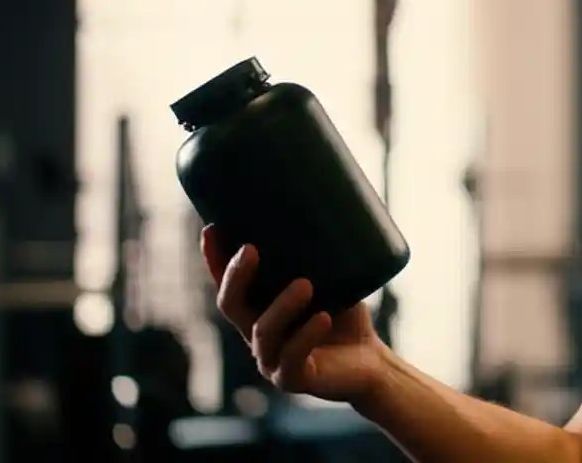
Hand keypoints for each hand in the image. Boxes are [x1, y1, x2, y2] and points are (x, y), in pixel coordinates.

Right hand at [201, 225, 389, 404]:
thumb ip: (319, 256)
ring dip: (282, 305)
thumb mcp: (332, 281)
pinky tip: (322, 317)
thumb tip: (328, 203)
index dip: (215, 259)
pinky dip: (306, 335)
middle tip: (252, 248)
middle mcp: (257, 333)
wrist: (370, 362)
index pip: (228, 283)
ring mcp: (271, 359)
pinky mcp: (292, 379)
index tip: (212, 228)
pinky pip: (292, 358)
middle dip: (236, 276)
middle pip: (231, 305)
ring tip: (306, 284)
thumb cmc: (345, 316)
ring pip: (263, 331)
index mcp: (258, 309)